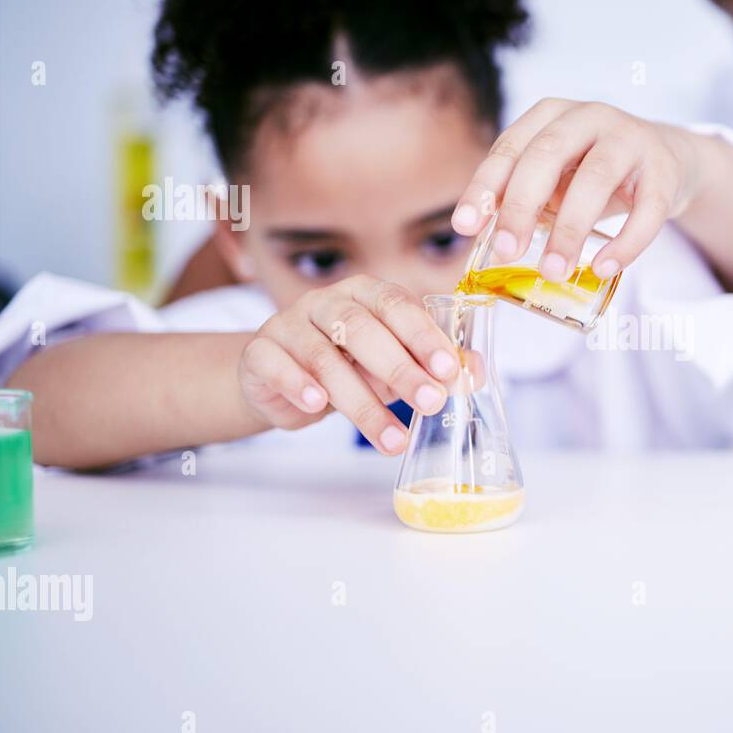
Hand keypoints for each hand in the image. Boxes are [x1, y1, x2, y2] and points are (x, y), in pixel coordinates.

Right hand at [238, 275, 458, 453]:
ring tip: (391, 438)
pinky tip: (318, 406)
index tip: (447, 370)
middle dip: (400, 369)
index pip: (396, 304)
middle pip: (361, 329)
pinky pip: (275, 364)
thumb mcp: (394, 364)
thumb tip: (473, 372)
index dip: (423, 336)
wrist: (282, 381)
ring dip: (360, 401)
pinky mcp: (258, 352)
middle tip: (431, 403)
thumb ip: (432, 364)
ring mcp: (288, 323)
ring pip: (323, 357)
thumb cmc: (349, 366)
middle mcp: (325, 302)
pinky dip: (297, 384)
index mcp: (365, 294)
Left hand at [450, 98, 701, 280]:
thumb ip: (522, 195)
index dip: (484, 187)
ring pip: (596, 180)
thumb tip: (483, 238)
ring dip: (570, 229)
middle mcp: (589, 116)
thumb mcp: (555, 175)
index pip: (509, 147)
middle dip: (521, 207)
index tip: (465, 227)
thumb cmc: (596, 172)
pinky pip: (647, 209)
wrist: (668, 161)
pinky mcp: (664, 169)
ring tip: (554, 270)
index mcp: (551, 115)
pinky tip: (604, 269)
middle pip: (547, 157)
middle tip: (506, 253)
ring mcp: (630, 138)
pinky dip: (625, 244)